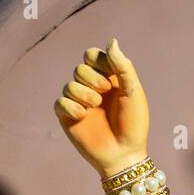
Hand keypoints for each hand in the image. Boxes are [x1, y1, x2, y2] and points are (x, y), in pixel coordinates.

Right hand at [53, 38, 148, 176]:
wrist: (124, 153)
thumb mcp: (133, 92)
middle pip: (79, 68)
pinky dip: (71, 107)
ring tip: (96, 107)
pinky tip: (82, 116)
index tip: (112, 76)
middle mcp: (92, 88)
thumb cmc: (133, 124)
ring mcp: (79, 102)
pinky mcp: (68, 116)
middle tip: (105, 93)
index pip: (91, 55)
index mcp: (108, 79)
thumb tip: (111, 41)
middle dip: (92, 78)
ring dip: (84, 94)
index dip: (99, 61)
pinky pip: (60, 102)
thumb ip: (123, 66)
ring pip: (70, 85)